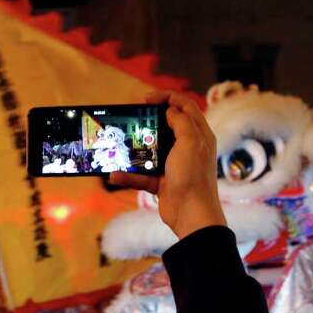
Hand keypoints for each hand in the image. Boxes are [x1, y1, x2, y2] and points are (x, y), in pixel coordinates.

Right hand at [109, 91, 226, 240]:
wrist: (191, 214)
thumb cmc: (193, 177)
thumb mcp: (190, 143)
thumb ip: (181, 122)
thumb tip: (170, 110)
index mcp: (199, 135)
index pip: (185, 106)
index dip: (167, 97)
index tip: (146, 99)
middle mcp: (188, 147)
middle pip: (167, 125)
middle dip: (149, 120)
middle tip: (132, 117)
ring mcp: (174, 164)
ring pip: (151, 150)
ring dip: (134, 148)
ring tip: (120, 142)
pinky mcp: (162, 181)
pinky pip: (141, 174)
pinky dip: (128, 175)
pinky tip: (114, 174)